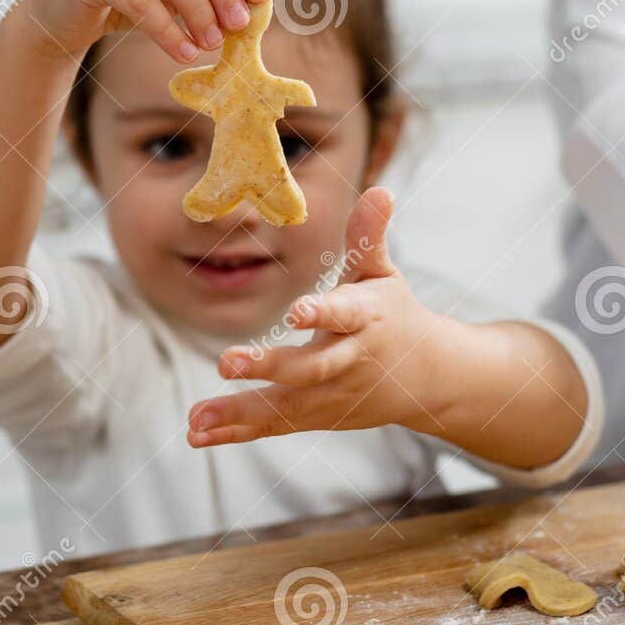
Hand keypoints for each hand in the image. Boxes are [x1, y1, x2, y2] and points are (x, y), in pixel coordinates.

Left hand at [187, 187, 450, 446]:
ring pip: (286, 406)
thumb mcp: (382, 274)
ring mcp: (332, 395)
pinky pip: (274, 426)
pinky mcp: (317, 416)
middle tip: (225, 362)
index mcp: (365, 319)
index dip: (322, 313)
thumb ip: (367, 237)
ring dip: (239, 412)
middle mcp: (348, 360)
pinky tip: (197, 433)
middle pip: (309, 368)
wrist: (429, 377)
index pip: (343, 314)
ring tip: (196, 419)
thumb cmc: (394, 314)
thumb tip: (378, 190)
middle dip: (269, 367)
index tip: (296, 311)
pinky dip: (236, 430)